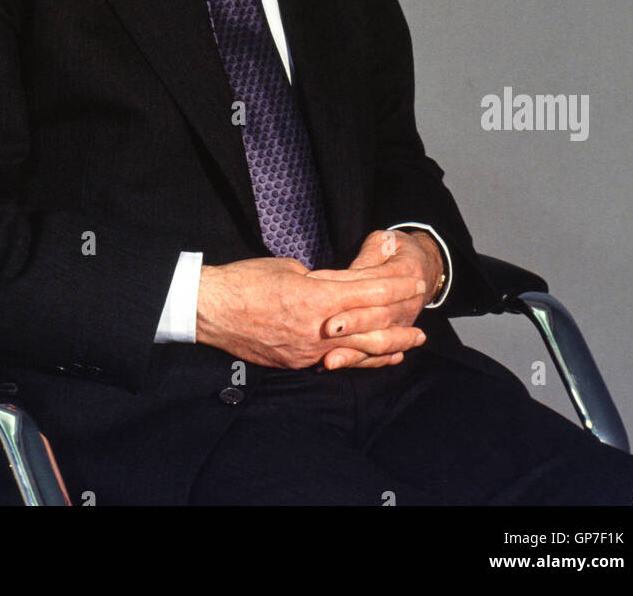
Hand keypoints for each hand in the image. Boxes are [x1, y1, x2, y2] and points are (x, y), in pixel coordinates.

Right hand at [196, 253, 427, 370]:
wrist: (209, 309)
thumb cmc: (245, 280)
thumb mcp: (289, 269)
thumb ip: (320, 281)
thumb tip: (337, 288)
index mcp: (315, 298)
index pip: (366, 291)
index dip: (393, 285)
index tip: (414, 280)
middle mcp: (316, 330)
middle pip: (369, 324)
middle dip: (399, 317)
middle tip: (423, 313)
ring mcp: (307, 351)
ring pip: (357, 349)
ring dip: (388, 345)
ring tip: (412, 343)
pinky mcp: (296, 362)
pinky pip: (335, 361)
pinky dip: (360, 358)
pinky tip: (377, 358)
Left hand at [310, 229, 443, 370]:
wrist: (425, 269)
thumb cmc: (395, 249)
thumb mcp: (384, 242)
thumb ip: (367, 257)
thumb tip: (346, 276)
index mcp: (406, 272)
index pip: (377, 282)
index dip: (351, 287)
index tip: (324, 290)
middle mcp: (408, 303)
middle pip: (379, 316)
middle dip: (354, 323)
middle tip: (328, 328)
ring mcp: (403, 324)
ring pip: (379, 343)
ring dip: (354, 353)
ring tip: (330, 360)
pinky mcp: (395, 338)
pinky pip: (378, 355)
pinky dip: (357, 361)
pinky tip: (333, 365)